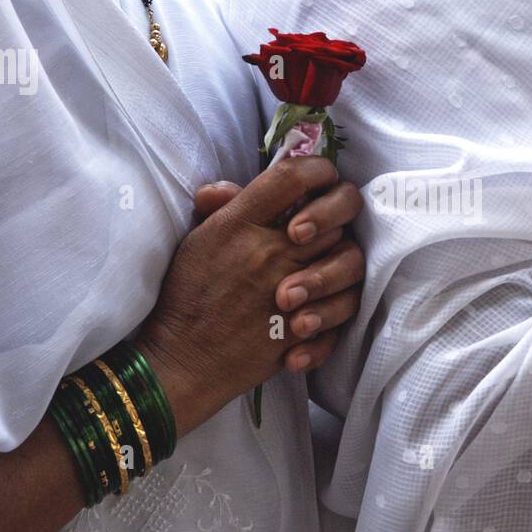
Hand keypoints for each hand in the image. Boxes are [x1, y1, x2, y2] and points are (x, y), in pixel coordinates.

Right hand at [134, 157, 364, 436]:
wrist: (181, 361)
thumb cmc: (187, 298)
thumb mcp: (196, 242)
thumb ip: (219, 209)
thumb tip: (229, 186)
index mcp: (239, 224)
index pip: (292, 177)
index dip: (317, 170)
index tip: (318, 179)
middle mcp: (269, 251)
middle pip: (334, 217)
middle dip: (336, 217)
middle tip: (318, 232)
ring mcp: (290, 290)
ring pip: (349, 261)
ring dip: (340, 266)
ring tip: (316, 273)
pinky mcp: (300, 328)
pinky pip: (343, 312)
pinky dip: (334, 315)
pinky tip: (309, 320)